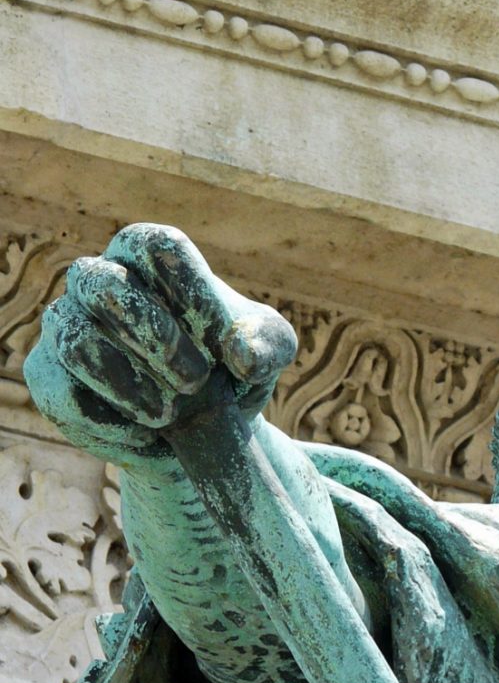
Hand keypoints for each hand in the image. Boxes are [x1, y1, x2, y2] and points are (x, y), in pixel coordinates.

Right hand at [24, 223, 295, 465]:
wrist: (197, 437)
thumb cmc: (229, 376)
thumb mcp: (264, 357)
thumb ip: (265, 344)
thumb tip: (244, 355)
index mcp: (150, 260)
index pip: (155, 245)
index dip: (190, 290)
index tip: (224, 343)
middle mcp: (98, 282)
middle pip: (103, 283)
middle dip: (152, 334)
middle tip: (195, 381)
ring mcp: (66, 327)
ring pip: (76, 340)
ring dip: (127, 384)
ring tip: (169, 417)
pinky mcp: (49, 377)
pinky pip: (64, 393)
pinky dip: (110, 422)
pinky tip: (145, 437)